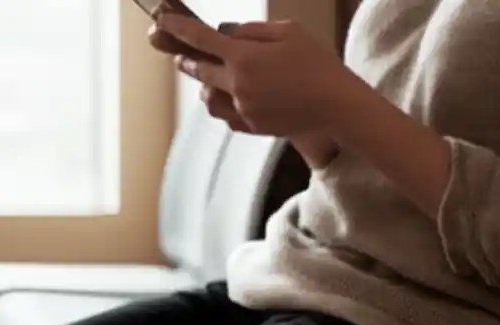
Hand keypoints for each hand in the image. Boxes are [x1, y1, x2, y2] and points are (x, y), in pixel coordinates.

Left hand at [157, 15, 361, 137]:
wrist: (338, 106)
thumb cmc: (318, 63)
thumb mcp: (288, 31)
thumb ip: (251, 30)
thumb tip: (226, 34)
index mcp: (244, 57)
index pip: (200, 39)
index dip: (177, 28)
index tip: (161, 22)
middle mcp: (238, 85)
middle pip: (199, 70)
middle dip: (187, 59)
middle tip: (181, 54)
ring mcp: (244, 109)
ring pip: (208, 98)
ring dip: (206, 86)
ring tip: (211, 79)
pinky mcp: (253, 127)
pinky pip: (226, 116)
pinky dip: (223, 106)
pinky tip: (233, 99)